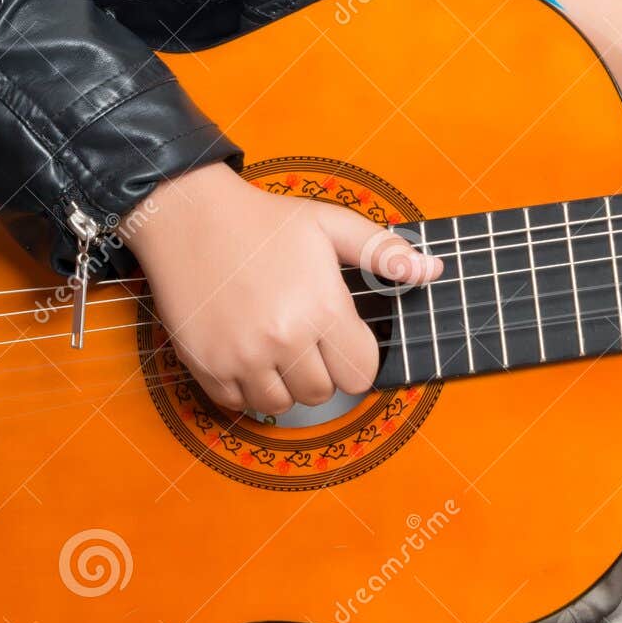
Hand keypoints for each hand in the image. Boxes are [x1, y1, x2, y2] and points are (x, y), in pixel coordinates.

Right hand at [117, 162, 443, 414]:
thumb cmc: (264, 221)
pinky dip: (246, 388)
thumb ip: (384, 252)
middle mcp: (284, 338)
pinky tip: (246, 353)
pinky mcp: (207, 367)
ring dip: (285, 384)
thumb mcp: (330, 225)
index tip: (342, 340)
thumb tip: (432, 270)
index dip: (356, 358)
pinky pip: (239, 405)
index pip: (361, 374)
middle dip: (322, 371)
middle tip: (306, 337)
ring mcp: (243, 356)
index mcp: (322, 306)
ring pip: (282, 406)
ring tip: (276, 346)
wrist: (188, 216)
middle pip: (323, 393)